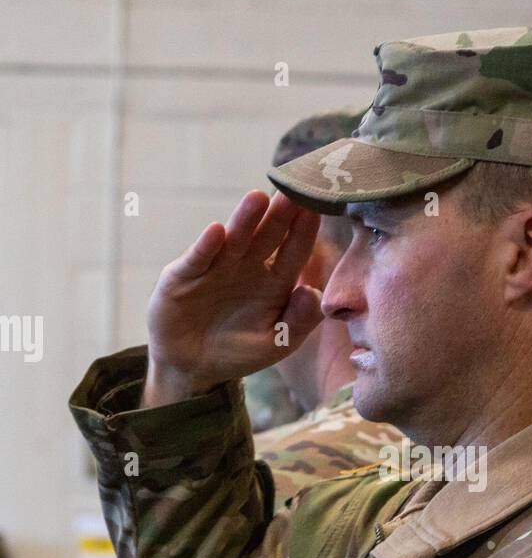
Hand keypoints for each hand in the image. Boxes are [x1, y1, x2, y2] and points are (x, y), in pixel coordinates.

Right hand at [142, 191, 321, 407]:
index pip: (295, 250)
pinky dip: (206, 246)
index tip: (320, 206)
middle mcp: (247, 266)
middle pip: (267, 235)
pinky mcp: (184, 276)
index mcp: (275, 280)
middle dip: (281, 213)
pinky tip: (216, 231)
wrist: (192, 367)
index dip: (306, 230)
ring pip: (234, 239)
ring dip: (245, 219)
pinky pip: (198, 259)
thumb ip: (298, 323)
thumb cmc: (239, 352)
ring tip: (259, 198)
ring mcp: (216, 267)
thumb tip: (313, 293)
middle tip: (295, 190)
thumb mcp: (275, 344)